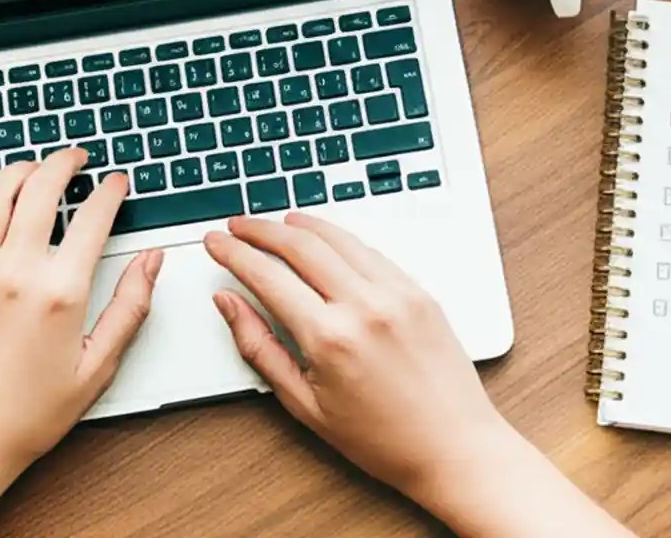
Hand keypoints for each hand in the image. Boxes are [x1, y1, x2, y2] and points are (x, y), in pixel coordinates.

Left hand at [0, 150, 162, 518]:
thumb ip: (130, 307)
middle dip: (63, 163)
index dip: (110, 191)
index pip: (93, 218)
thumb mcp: (97, 366)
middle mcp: (12, 272)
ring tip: (35, 167)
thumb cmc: (27, 415)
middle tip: (76, 157)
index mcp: (59, 294)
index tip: (116, 182)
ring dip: (18, 171)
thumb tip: (152, 262)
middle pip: (39, 189)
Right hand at [203, 213, 506, 491]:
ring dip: (301, 224)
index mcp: (330, 337)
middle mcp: (364, 305)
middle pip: (300, 245)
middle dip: (261, 229)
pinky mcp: (419, 292)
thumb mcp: (305, 405)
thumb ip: (261, 348)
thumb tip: (229, 304)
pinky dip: (341, 238)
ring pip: (338, 238)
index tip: (217, 243)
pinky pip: (372, 251)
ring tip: (276, 223)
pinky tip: (325, 238)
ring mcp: (397, 293)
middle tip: (237, 225)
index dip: (234, 254)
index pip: (267, 276)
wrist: (454, 446)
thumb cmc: (382, 438)